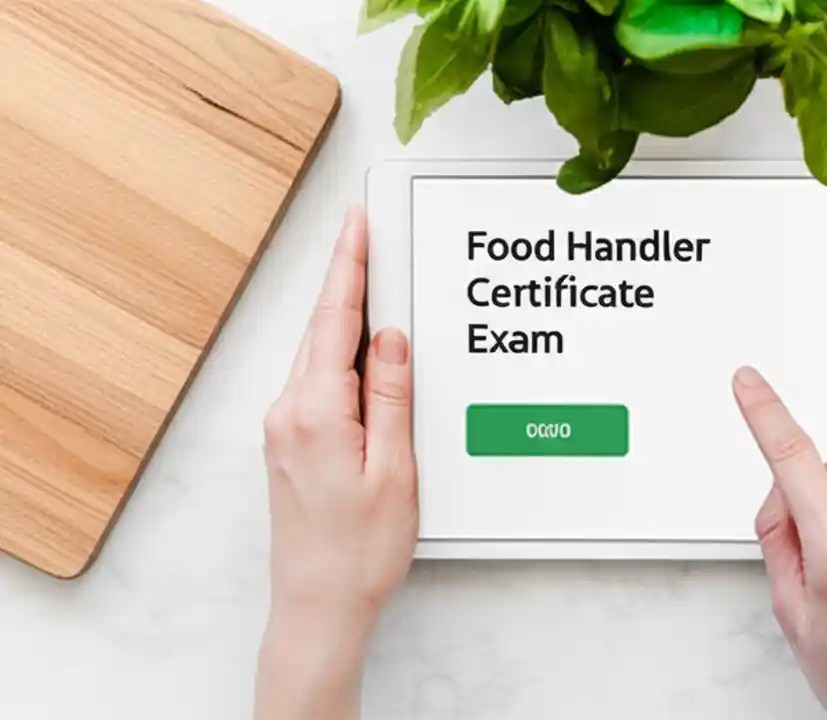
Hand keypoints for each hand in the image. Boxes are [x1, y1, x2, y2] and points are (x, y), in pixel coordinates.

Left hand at [255, 207, 417, 719]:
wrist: (317, 605)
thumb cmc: (358, 551)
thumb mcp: (395, 470)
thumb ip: (391, 397)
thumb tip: (391, 337)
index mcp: (316, 413)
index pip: (335, 321)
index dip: (349, 266)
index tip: (357, 224)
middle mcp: (288, 413)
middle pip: (321, 329)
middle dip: (347, 280)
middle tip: (371, 237)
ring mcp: (283, 427)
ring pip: (318, 353)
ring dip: (344, 317)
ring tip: (375, 285)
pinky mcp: (289, 442)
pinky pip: (315, 380)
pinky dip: (339, 354)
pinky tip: (363, 351)